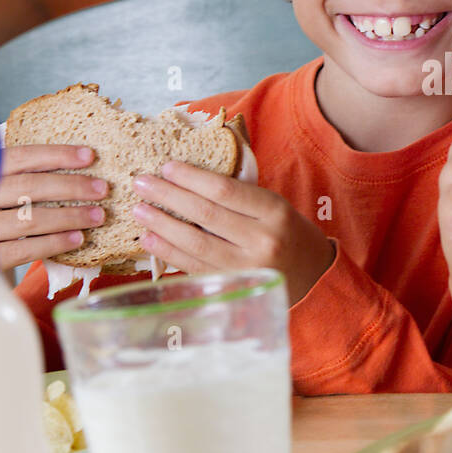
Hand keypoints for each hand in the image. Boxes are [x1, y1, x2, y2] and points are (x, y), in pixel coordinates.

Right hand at [0, 144, 107, 268]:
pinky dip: (53, 243)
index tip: (89, 156)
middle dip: (71, 186)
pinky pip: (22, 249)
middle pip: (28, 187)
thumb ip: (11, 176)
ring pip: (29, 219)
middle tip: (102, 189)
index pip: (20, 157)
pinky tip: (76, 239)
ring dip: (69, 216)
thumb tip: (72, 164)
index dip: (57, 155)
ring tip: (97, 216)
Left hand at [130, 161, 334, 304]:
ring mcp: (246, 268)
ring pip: (195, 242)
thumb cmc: (288, 233)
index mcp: (274, 212)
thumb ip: (239, 196)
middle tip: (142, 183)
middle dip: (168, 196)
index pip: (224, 190)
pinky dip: (168, 252)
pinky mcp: (232, 286)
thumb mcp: (274, 206)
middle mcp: (261, 241)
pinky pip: (194, 266)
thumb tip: (186, 180)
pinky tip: (150, 239)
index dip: (191, 177)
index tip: (167, 166)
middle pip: (205, 214)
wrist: (312, 276)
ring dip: (162, 225)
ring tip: (139, 209)